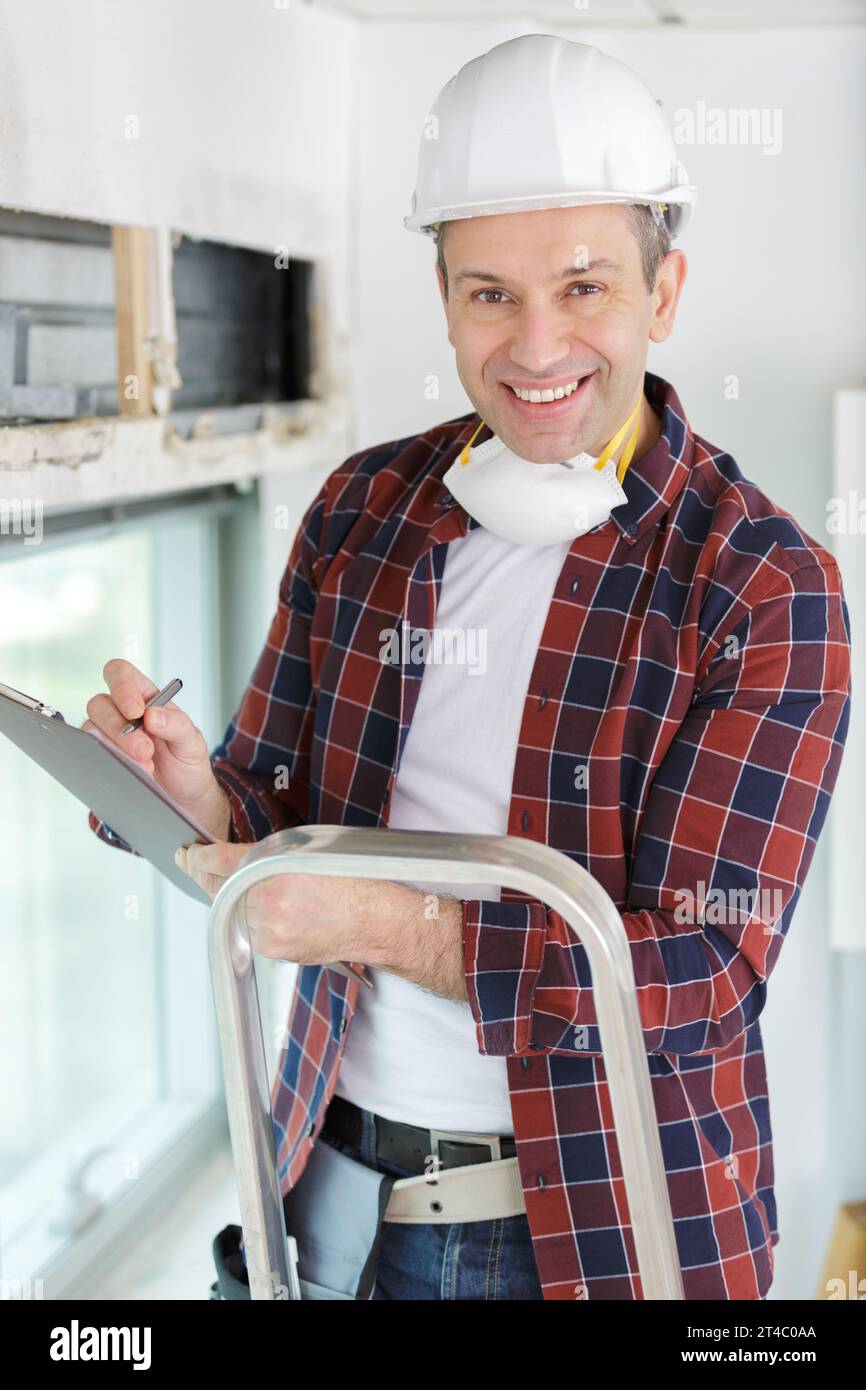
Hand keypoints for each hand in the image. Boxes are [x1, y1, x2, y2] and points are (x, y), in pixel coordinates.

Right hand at [83, 658, 229, 838]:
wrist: (184, 799)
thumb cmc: (187, 763)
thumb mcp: (192, 741)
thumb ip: (176, 723)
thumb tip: (151, 714)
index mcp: (145, 698)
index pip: (120, 673)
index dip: (121, 686)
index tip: (136, 711)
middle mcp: (121, 713)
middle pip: (99, 704)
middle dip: (120, 729)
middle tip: (145, 751)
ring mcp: (108, 736)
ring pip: (90, 730)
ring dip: (116, 749)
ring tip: (145, 767)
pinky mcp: (100, 758)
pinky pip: (90, 754)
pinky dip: (109, 763)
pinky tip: (132, 774)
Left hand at [176, 842, 467, 998]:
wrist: (375, 919)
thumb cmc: (351, 878)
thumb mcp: (308, 849)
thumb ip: (267, 854)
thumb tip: (229, 859)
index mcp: (277, 868)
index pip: (221, 862)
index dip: (199, 857)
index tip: (187, 854)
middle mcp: (269, 900)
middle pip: (221, 888)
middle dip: (209, 877)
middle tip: (196, 864)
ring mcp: (270, 930)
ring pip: (235, 911)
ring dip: (236, 900)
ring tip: (258, 890)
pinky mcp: (274, 949)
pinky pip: (251, 929)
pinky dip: (255, 919)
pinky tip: (275, 911)